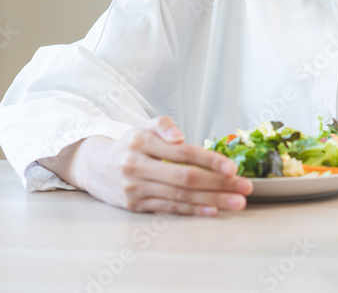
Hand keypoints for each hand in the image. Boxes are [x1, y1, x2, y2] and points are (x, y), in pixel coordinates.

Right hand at [54, 115, 251, 215]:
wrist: (93, 166)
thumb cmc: (128, 145)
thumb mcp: (143, 126)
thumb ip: (164, 126)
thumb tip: (182, 137)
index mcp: (141, 142)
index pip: (182, 152)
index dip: (209, 160)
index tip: (232, 167)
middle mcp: (137, 166)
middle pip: (185, 177)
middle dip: (218, 183)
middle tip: (244, 187)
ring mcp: (135, 188)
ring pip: (180, 195)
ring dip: (212, 200)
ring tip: (237, 201)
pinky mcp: (136, 206)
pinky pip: (170, 208)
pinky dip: (193, 210)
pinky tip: (213, 211)